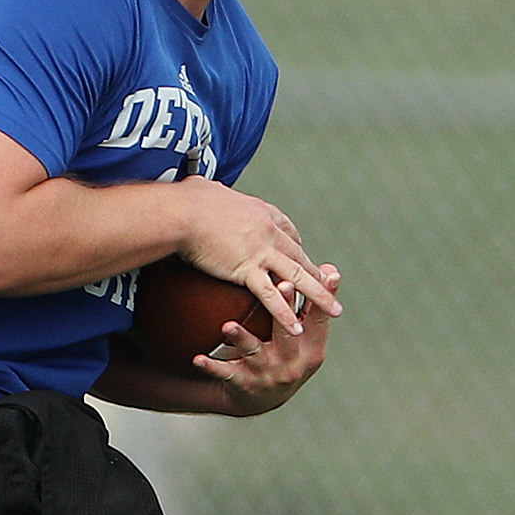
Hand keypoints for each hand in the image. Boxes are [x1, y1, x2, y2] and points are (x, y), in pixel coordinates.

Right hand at [172, 177, 340, 338]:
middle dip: (316, 272)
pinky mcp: (246, 269)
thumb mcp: (203, 187)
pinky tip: (295, 328)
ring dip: (318, 295)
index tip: (300, 253)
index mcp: (259, 210)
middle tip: (330, 284)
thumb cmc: (185, 199)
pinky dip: (284, 314)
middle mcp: (267, 230)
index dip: (295, 244)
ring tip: (334, 311)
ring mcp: (261, 250)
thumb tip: (199, 185)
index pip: (286, 228)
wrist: (181, 212)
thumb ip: (208, 190)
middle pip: (298, 254)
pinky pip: (270, 296)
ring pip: (297, 276)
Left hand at [193, 263, 339, 414]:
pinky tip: (198, 358)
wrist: (261, 399)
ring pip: (254, 353)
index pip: (319, 321)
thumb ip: (313, 304)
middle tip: (283, 284)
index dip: (324, 298)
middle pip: (288, 334)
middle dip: (285, 309)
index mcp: (311, 350)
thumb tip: (329, 266)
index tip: (328, 273)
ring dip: (242, 338)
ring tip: (228, 326)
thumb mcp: (305, 336)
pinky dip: (212, 366)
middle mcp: (292, 364)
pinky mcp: (243, 384)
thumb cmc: (286, 355)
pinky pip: (226, 373)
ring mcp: (267, 375)